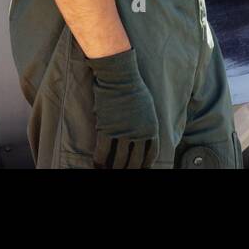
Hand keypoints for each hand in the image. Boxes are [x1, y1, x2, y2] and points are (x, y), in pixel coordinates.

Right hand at [84, 48, 158, 167]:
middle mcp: (139, 134)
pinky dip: (99, 161)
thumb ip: (147, 124)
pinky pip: (102, 152)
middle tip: (122, 171)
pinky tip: (97, 165)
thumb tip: (144, 137)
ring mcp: (122, 133)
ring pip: (119, 161)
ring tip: (109, 171)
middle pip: (135, 162)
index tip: (139, 169)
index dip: (144, 165)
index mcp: (151, 129)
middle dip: (128, 169)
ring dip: (114, 169)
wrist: (119, 77)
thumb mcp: (148, 108)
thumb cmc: (133, 88)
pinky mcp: (106, 130)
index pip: (150, 155)